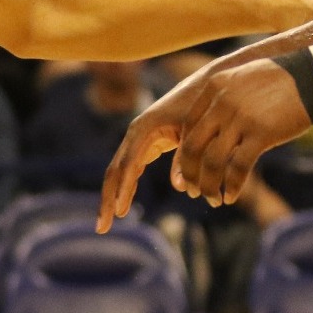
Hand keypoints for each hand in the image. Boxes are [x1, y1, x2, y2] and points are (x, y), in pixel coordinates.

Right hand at [99, 67, 209, 230]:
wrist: (210, 84)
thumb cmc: (205, 104)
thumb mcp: (197, 131)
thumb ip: (188, 159)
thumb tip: (182, 188)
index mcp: (143, 129)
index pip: (127, 165)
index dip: (123, 190)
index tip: (120, 214)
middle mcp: (135, 134)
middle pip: (115, 172)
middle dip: (107, 200)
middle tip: (102, 228)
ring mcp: (139, 139)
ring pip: (120, 172)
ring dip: (113, 197)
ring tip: (108, 223)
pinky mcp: (148, 143)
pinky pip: (131, 170)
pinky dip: (126, 188)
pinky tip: (123, 207)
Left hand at [168, 60, 312, 207]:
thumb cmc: (283, 79)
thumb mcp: (244, 80)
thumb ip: (225, 99)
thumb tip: (216, 127)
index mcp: (214, 87)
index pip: (188, 126)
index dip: (184, 152)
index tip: (188, 169)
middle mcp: (222, 102)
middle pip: (193, 146)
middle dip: (190, 173)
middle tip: (193, 191)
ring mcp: (240, 117)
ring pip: (212, 161)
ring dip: (209, 185)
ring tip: (213, 199)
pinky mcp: (262, 133)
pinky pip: (238, 166)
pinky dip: (232, 186)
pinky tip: (231, 196)